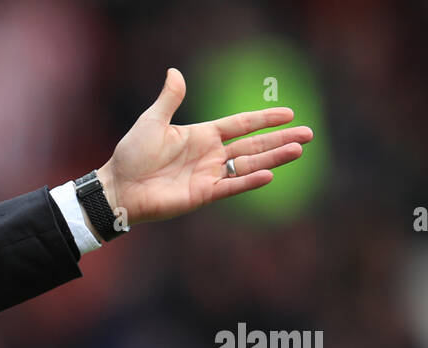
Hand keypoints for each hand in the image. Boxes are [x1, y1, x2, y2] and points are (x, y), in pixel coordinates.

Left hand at [96, 67, 312, 224]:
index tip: (289, 114)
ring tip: (298, 150)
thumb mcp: (152, 121)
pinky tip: (269, 174)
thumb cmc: (131, 154)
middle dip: (280, 139)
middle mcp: (209, 155)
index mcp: (201, 135)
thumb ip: (170, 99)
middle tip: (309, 134)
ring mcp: (208, 175)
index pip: (240, 124)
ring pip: (248, 164)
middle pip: (253, 144)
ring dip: (273, 157)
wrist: (118, 187)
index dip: (264, 119)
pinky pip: (230, 186)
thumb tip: (175, 72)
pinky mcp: (202, 195)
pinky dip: (248, 180)